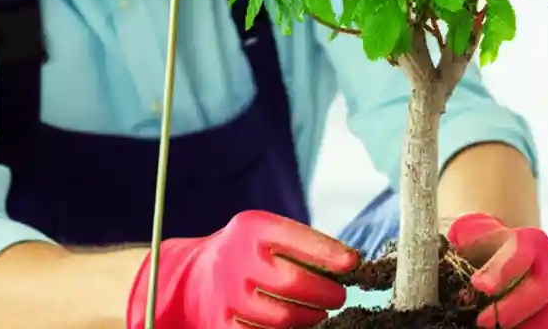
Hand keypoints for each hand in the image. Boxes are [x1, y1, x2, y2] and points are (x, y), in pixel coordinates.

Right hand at [127, 210, 358, 327]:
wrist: (194, 276)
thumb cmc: (247, 253)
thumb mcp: (266, 234)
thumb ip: (301, 245)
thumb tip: (349, 264)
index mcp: (250, 229)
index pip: (296, 239)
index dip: (328, 253)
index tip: (353, 263)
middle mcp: (235, 259)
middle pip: (293, 284)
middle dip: (326, 293)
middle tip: (339, 296)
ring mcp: (226, 295)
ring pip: (283, 317)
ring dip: (311, 317)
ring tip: (320, 312)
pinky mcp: (222, 324)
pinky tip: (297, 325)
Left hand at [447, 213, 547, 327]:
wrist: (511, 254)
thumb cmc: (487, 248)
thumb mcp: (473, 237)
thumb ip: (462, 250)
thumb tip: (444, 268)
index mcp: (531, 242)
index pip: (520, 254)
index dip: (500, 271)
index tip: (478, 286)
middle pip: (539, 292)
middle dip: (510, 309)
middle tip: (481, 322)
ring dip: (523, 328)